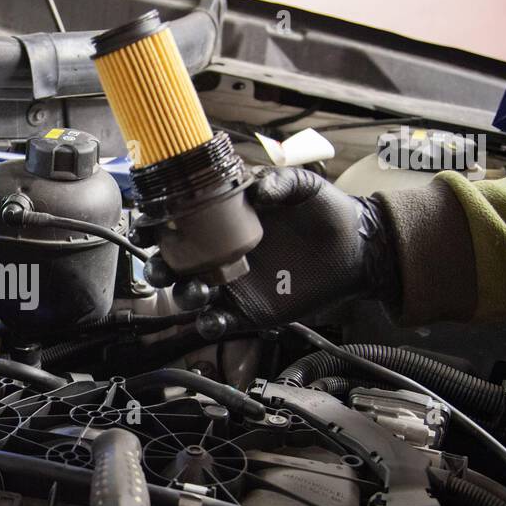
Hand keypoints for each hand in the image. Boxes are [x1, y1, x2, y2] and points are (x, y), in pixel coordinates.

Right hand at [157, 166, 397, 333]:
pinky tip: (215, 318)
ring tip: (199, 290)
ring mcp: (233, 284)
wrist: (359, 248)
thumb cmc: (328, 212)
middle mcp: (220, 254)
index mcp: (224, 221)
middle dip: (159, 268)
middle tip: (162, 266)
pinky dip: (210, 324)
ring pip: (190, 294)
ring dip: (184, 294)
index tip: (146, 225)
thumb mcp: (305, 185)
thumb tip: (257, 188)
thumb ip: (280, 181)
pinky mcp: (249, 312)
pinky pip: (219, 322)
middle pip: (173, 264)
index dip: (156, 224)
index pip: (179, 222)